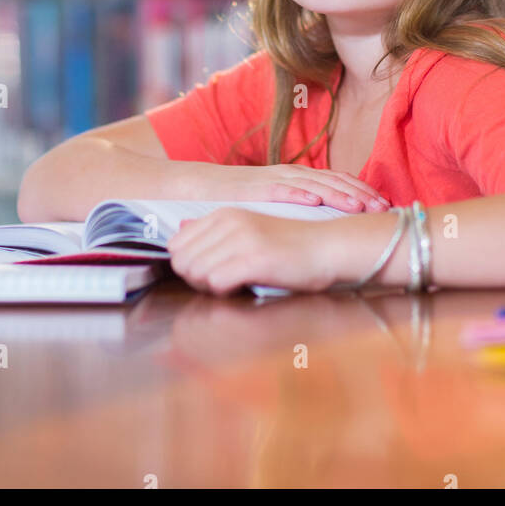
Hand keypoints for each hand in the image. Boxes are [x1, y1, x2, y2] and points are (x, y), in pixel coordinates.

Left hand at [167, 208, 339, 294]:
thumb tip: (180, 227)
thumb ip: (212, 229)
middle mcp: (229, 222)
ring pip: (196, 272)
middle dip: (194, 278)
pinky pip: (217, 282)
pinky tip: (242, 287)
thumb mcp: (247, 228)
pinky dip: (224, 291)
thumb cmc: (288, 244)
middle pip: (182, 261)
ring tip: (231, 285)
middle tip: (219, 282)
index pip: (176, 244)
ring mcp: (242, 239)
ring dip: (208, 287)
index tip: (207, 271)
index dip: (187, 263)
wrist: (327, 247)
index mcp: (224, 214)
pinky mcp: (255, 259)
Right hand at [197, 161, 389, 214]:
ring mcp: (273, 179)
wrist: (199, 185)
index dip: (362, 191)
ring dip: (339, 194)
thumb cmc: (238, 198)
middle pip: (333, 180)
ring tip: (361, 205)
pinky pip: (280, 189)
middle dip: (360, 193)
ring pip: (313, 183)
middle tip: (384, 207)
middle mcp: (289, 174)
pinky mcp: (255, 188)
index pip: (336, 180)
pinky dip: (299, 193)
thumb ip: (298, 209)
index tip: (384, 204)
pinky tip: (315, 201)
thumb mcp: (274, 203)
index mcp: (296, 177)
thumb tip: (325, 223)